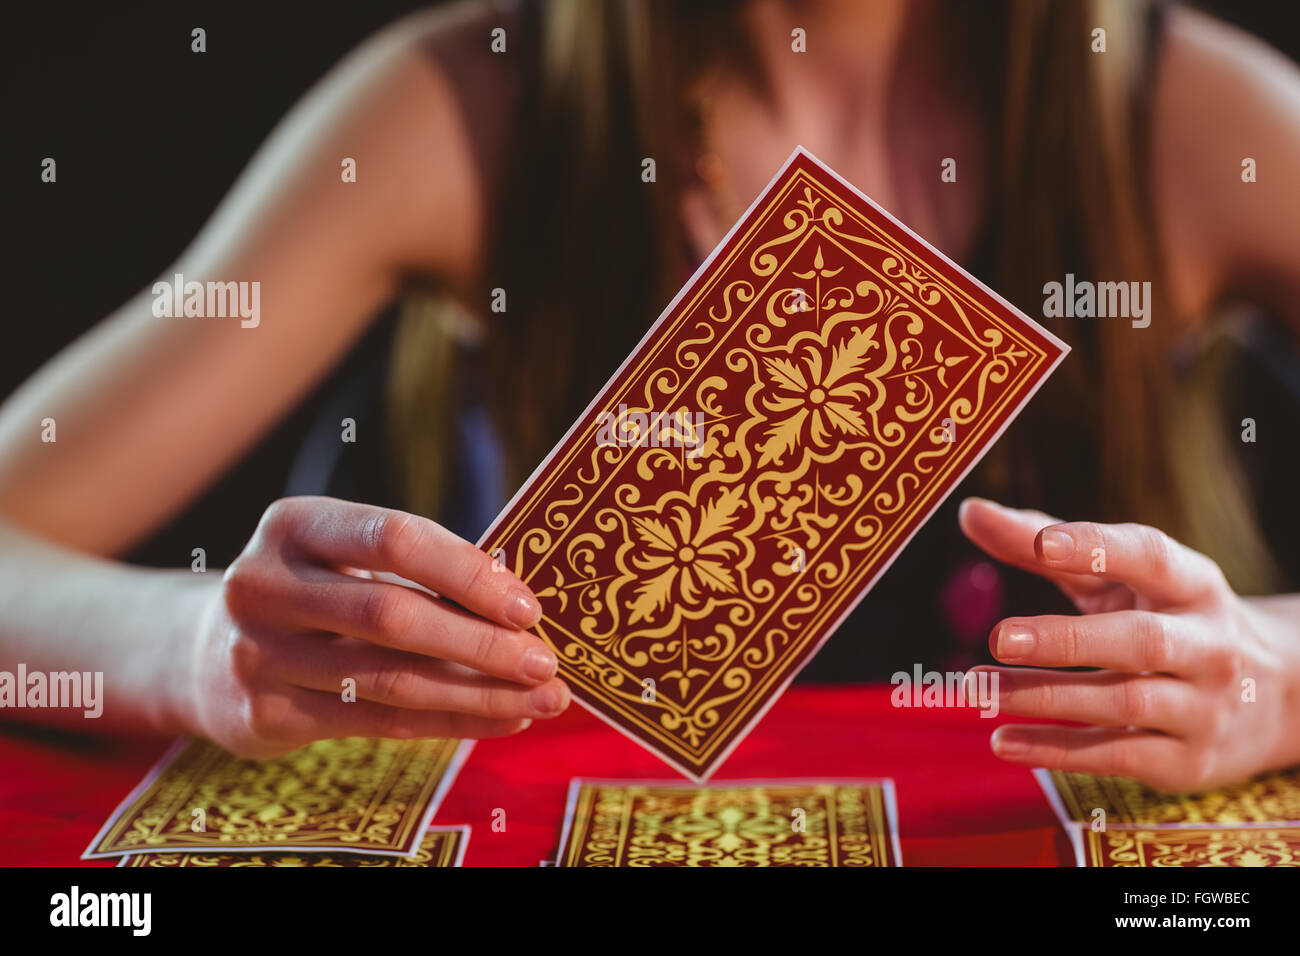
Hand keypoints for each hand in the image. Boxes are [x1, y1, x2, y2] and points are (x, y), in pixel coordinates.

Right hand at [183, 497, 568, 757]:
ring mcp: (257, 653)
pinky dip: (449, 722)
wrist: (205, 653)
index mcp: (294, 524)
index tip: (528, 606)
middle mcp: (264, 584)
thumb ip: (417, 570)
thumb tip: (521, 606)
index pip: (395, 537)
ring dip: (477, 692)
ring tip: (539, 700)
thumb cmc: (312, 593)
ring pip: (390, 679)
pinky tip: (499, 719)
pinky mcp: (264, 713)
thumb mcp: (343, 558)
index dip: (468, 572)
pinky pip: (377, 722)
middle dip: (481, 643)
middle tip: (544, 663)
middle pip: (393, 616)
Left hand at [960, 498, 1299, 790]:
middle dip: (1067, 639)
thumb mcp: (1118, 579)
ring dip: (1046, 696)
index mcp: (1192, 585)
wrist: (1270, 700)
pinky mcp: (1186, 761)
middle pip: (1140, 641)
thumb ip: (1043, 545)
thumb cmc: (1164, 618)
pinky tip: (1002, 740)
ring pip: (1123, 702)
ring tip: (979, 687)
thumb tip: (971, 512)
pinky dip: (1057, 750)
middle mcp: (1207, 644)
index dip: (1099, 547)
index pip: (1151, 557)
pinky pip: (1116, 755)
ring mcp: (1202, 707)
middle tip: (999, 636)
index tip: (1044, 542)